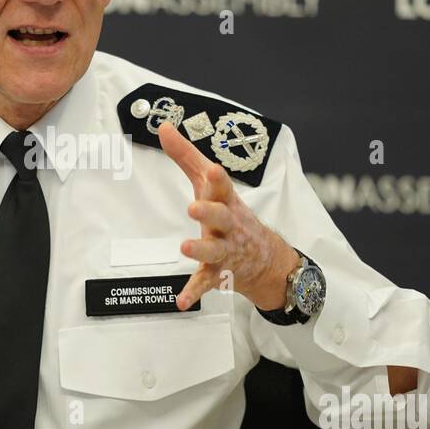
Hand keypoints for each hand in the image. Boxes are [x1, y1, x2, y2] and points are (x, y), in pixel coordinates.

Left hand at [158, 122, 299, 310]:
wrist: (265, 257)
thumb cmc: (228, 211)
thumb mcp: (210, 184)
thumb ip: (186, 156)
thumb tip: (163, 126)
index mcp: (225, 201)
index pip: (222, 187)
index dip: (218, 179)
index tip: (212, 169)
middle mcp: (228, 225)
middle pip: (222, 217)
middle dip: (210, 212)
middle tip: (193, 207)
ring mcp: (226, 250)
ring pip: (214, 251)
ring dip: (200, 250)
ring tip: (184, 248)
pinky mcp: (219, 272)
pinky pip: (206, 282)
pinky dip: (194, 292)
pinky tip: (180, 301)